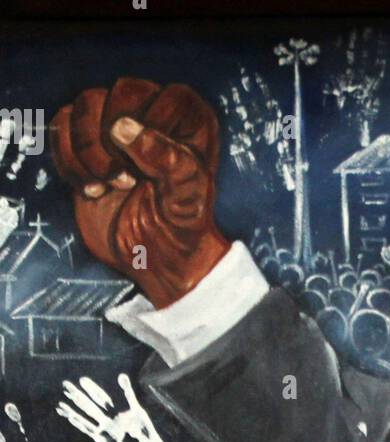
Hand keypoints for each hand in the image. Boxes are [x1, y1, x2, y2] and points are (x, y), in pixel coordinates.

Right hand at [49, 78, 229, 307]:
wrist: (155, 262)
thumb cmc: (181, 231)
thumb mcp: (186, 201)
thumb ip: (167, 160)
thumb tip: (122, 127)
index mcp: (190, 122)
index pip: (169, 97)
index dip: (155, 133)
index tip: (153, 173)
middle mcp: (153, 114)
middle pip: (119, 93)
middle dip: (117, 143)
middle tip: (128, 181)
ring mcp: (116, 126)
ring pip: (84, 105)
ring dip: (90, 154)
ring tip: (110, 187)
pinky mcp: (86, 144)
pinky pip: (60, 127)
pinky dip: (70, 162)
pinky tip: (92, 189)